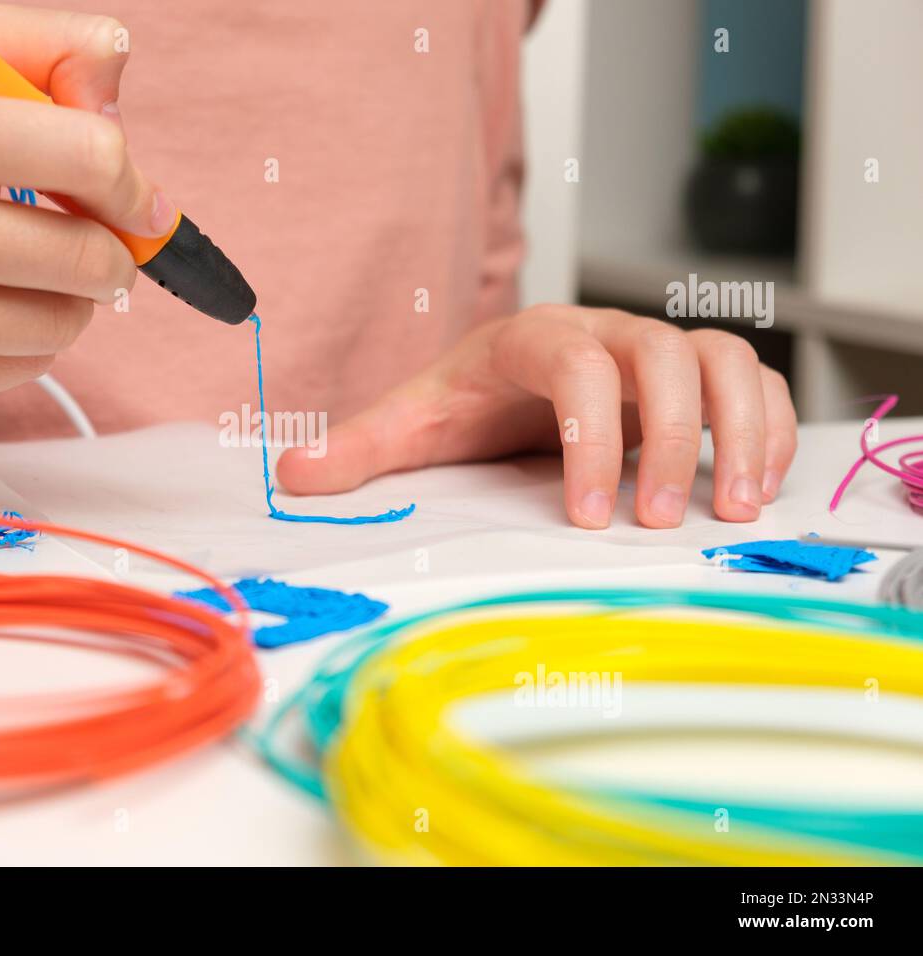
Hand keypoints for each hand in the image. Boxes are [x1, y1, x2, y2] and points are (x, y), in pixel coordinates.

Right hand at [0, 5, 168, 406]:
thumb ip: (51, 52)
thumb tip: (113, 101)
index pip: (88, 154)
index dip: (130, 183)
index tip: (131, 198)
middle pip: (85, 256)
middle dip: (113, 256)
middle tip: (95, 249)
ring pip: (61, 322)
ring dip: (72, 301)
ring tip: (31, 276)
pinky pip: (26, 368)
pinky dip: (30, 343)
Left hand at [277, 305, 796, 528]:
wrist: (506, 374)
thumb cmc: (465, 398)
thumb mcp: (413, 421)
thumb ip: (361, 446)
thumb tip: (290, 475)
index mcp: (535, 339)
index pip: (579, 366)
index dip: (589, 436)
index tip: (584, 516)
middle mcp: (604, 332)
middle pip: (667, 355)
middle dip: (674, 439)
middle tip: (660, 521)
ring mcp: (654, 350)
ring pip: (725, 359)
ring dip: (741, 430)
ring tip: (730, 509)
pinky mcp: (692, 376)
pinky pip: (752, 381)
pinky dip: (766, 427)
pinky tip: (752, 485)